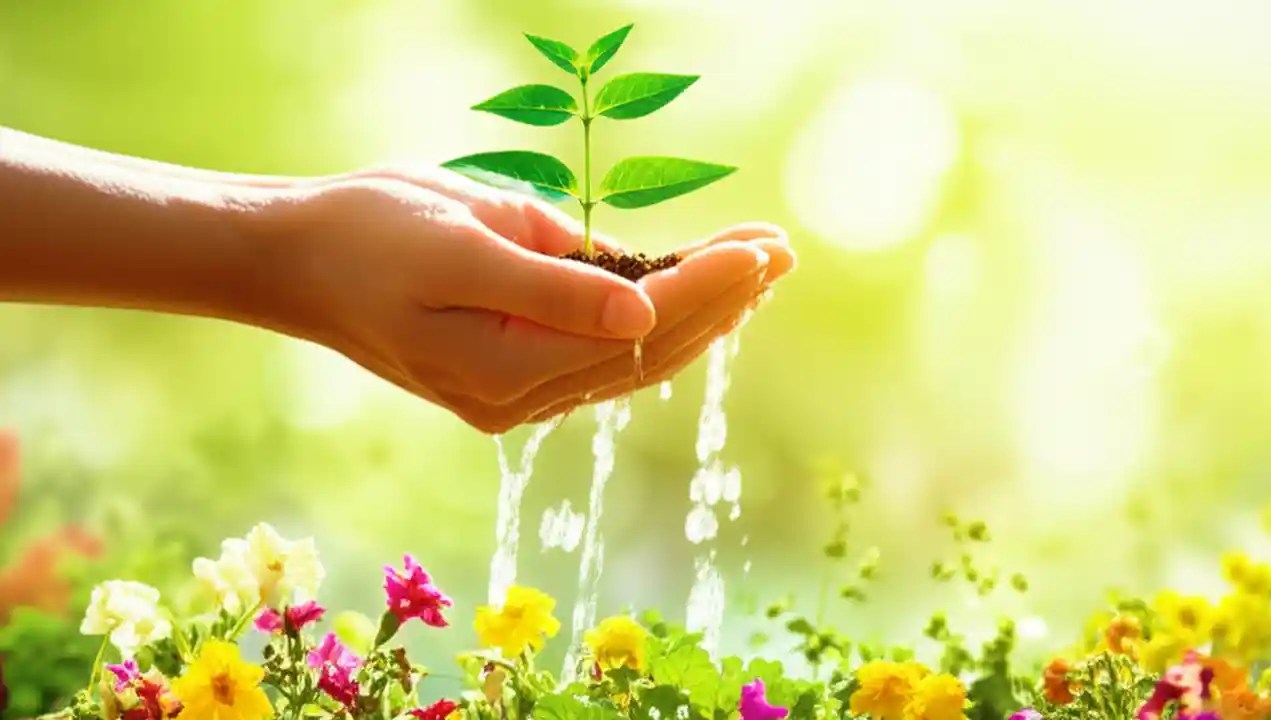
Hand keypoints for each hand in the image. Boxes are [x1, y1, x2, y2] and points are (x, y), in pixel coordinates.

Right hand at [261, 168, 793, 431]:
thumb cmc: (371, 234)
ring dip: (699, 316)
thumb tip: (642, 312)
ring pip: (629, 360)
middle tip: (783, 252)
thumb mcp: (461, 240)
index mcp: (502, 366)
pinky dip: (652, 326)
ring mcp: (512, 395)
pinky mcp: (508, 378)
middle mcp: (515, 398)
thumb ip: (551, 284)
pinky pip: (598, 358)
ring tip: (756, 273)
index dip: (705, 286)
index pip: (635, 326)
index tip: (762, 246)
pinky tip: (692, 297)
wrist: (300, 260)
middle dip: (721, 301)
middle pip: (645, 351)